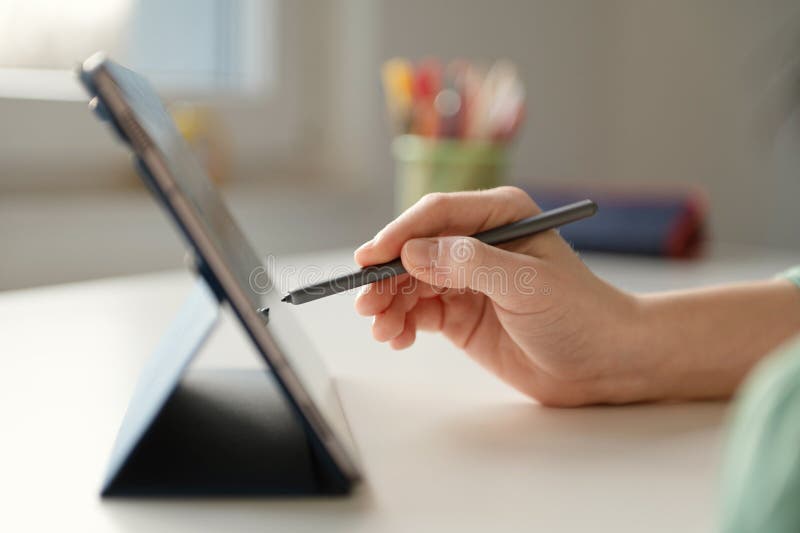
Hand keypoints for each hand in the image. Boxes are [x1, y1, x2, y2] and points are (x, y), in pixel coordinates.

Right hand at [354, 187, 649, 405]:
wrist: (602, 363)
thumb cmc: (578, 313)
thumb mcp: (527, 284)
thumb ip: (470, 264)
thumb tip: (411, 253)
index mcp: (499, 216)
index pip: (437, 214)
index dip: (399, 233)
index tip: (371, 257)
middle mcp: (477, 241)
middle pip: (414, 249)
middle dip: (386, 276)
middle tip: (365, 303)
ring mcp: (466, 278)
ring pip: (410, 282)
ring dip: (389, 303)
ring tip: (381, 329)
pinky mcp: (460, 312)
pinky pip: (418, 311)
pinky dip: (402, 323)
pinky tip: (397, 339)